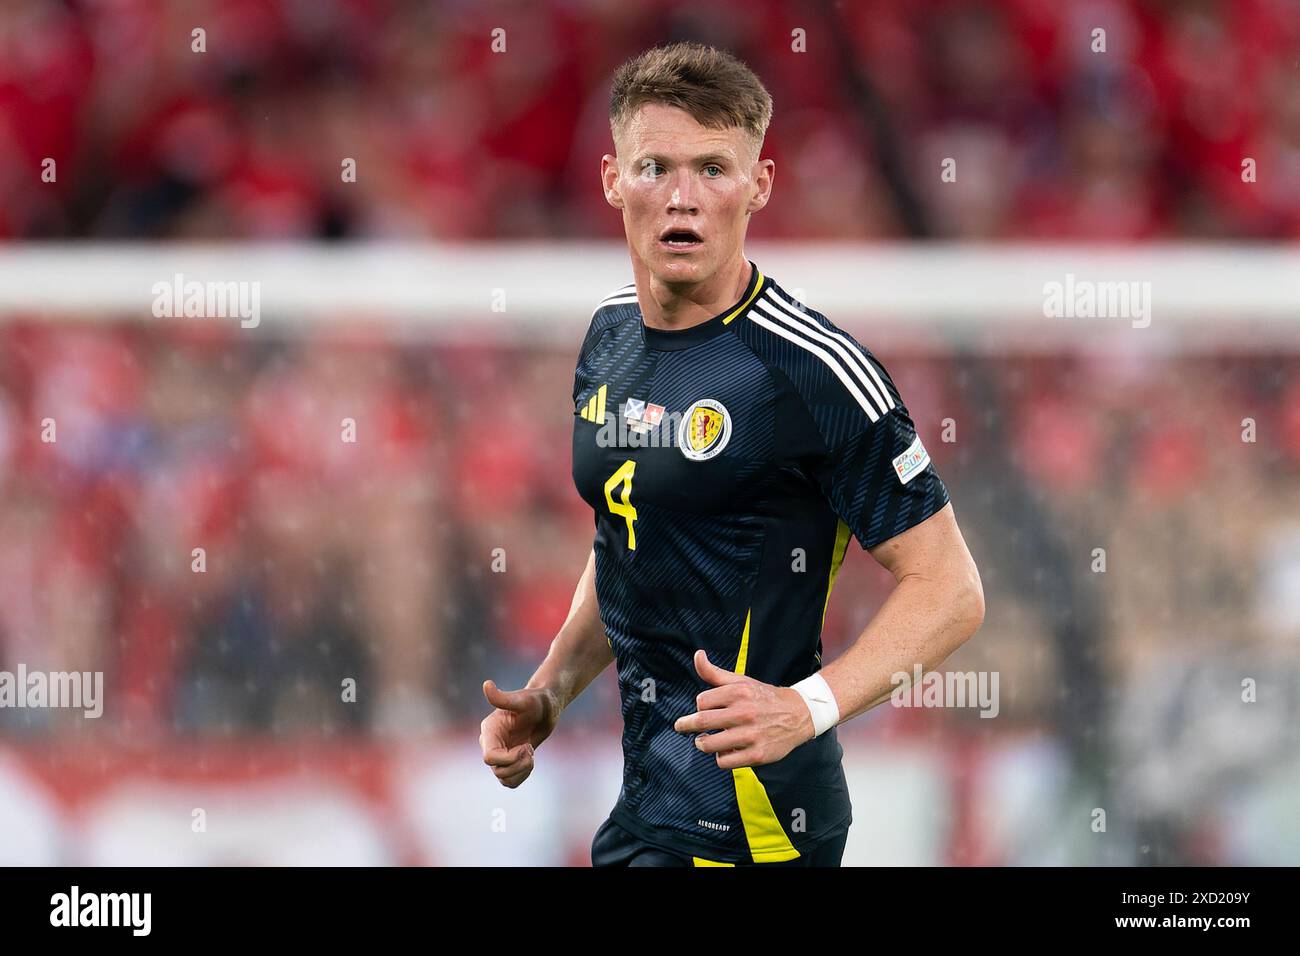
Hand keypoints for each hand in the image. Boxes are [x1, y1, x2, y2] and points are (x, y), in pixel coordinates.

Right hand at [480, 680, 560, 787]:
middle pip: (497, 770)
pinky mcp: (508, 761)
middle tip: (531, 749)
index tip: (527, 747)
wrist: (547, 709)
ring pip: (503, 778)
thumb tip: (486, 685)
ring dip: (521, 771)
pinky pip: (510, 781)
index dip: (509, 759)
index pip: (490, 757)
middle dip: (518, 765)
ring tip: (531, 754)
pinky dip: (522, 775)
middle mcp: (491, 743)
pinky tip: (531, 759)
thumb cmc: (537, 701)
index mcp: (490, 730)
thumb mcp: (524, 699)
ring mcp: (499, 753)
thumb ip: (504, 697)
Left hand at [672, 650, 814, 769]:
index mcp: (739, 692)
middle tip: (680, 726)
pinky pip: (724, 761)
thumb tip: (697, 655)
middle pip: (702, 722)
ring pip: (709, 745)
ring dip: (702, 743)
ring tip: (704, 740)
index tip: (703, 708)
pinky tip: (725, 750)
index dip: (700, 706)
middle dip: (686, 725)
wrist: (798, 714)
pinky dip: (720, 757)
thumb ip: (715, 672)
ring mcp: (751, 735)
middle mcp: (745, 713)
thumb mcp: (741, 681)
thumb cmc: (763, 697)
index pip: (702, 701)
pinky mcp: (757, 755)